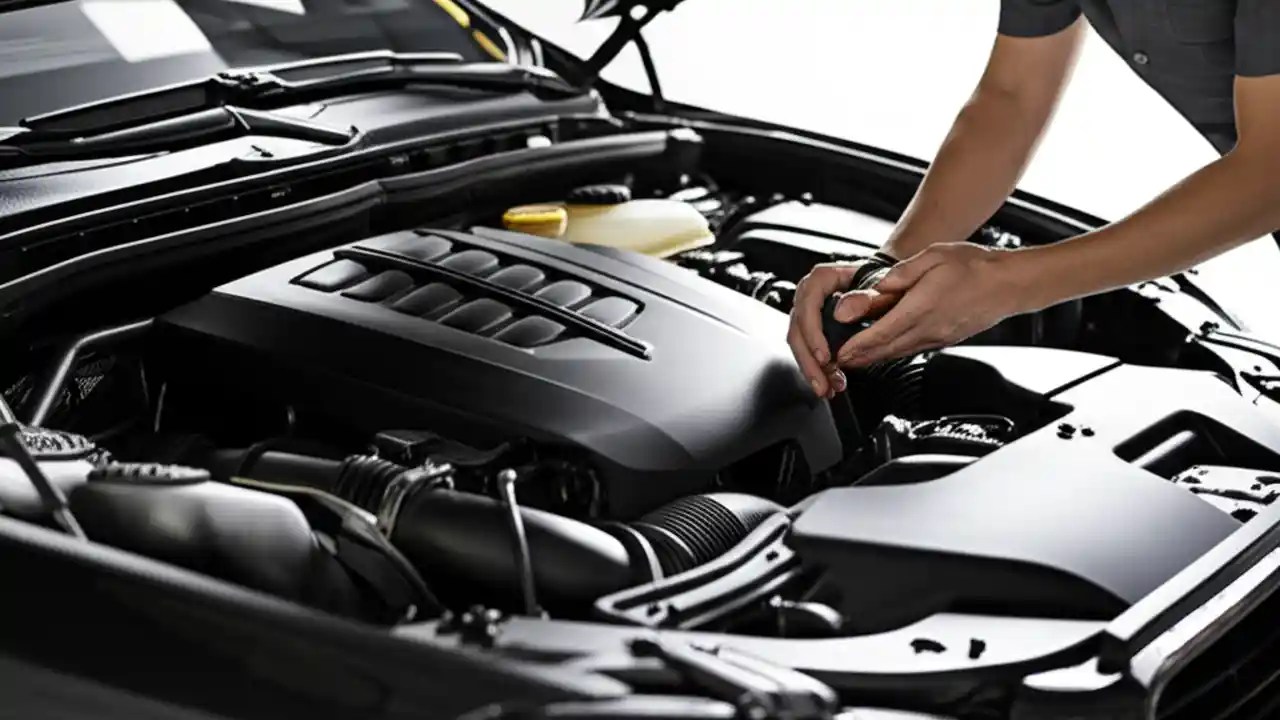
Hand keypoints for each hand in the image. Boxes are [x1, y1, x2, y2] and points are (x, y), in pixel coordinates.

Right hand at [788, 261, 899, 397]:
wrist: (891, 291)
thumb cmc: (888, 286)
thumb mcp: (884, 289)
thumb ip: (867, 299)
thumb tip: (842, 314)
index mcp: (824, 278)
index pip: (808, 303)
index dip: (812, 332)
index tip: (825, 356)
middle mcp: (812, 295)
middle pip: (798, 328)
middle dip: (809, 360)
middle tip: (822, 382)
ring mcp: (811, 313)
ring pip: (800, 343)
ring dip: (812, 369)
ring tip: (828, 388)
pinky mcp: (815, 330)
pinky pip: (808, 350)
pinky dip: (818, 369)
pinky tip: (830, 382)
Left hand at [835, 242, 1030, 367]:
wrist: (1008, 284)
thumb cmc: (975, 267)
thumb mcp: (935, 256)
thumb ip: (903, 273)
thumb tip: (880, 284)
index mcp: (922, 306)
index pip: (882, 331)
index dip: (858, 345)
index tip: (840, 352)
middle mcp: (928, 327)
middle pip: (885, 349)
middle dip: (858, 358)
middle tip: (836, 363)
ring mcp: (937, 337)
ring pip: (898, 353)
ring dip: (873, 359)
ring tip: (852, 361)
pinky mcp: (944, 339)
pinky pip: (912, 349)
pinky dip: (892, 354)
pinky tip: (882, 353)